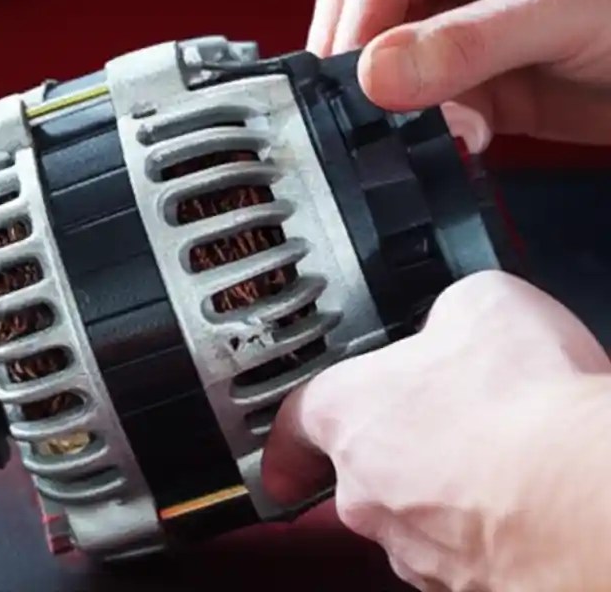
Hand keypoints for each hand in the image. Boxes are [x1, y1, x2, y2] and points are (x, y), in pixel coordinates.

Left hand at [262, 271, 610, 590]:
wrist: (587, 501)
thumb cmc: (527, 405)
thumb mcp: (481, 304)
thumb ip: (443, 316)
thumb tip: (453, 325)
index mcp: (347, 414)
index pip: (294, 423)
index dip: (291, 435)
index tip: (287, 454)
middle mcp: (365, 491)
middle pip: (363, 470)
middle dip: (406, 449)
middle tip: (461, 424)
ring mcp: (412, 548)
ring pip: (415, 516)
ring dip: (450, 492)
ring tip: (512, 460)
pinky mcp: (462, 586)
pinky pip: (466, 553)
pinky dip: (493, 531)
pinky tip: (533, 502)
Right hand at [308, 0, 610, 152]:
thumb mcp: (566, 8)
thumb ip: (468, 43)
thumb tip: (375, 75)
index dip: (356, 27)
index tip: (349, 83)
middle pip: (369, 18)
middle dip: (368, 70)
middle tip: (369, 114)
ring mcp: (462, 28)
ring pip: (390, 70)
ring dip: (404, 109)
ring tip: (441, 131)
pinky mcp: (476, 82)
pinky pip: (425, 108)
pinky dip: (433, 131)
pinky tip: (467, 140)